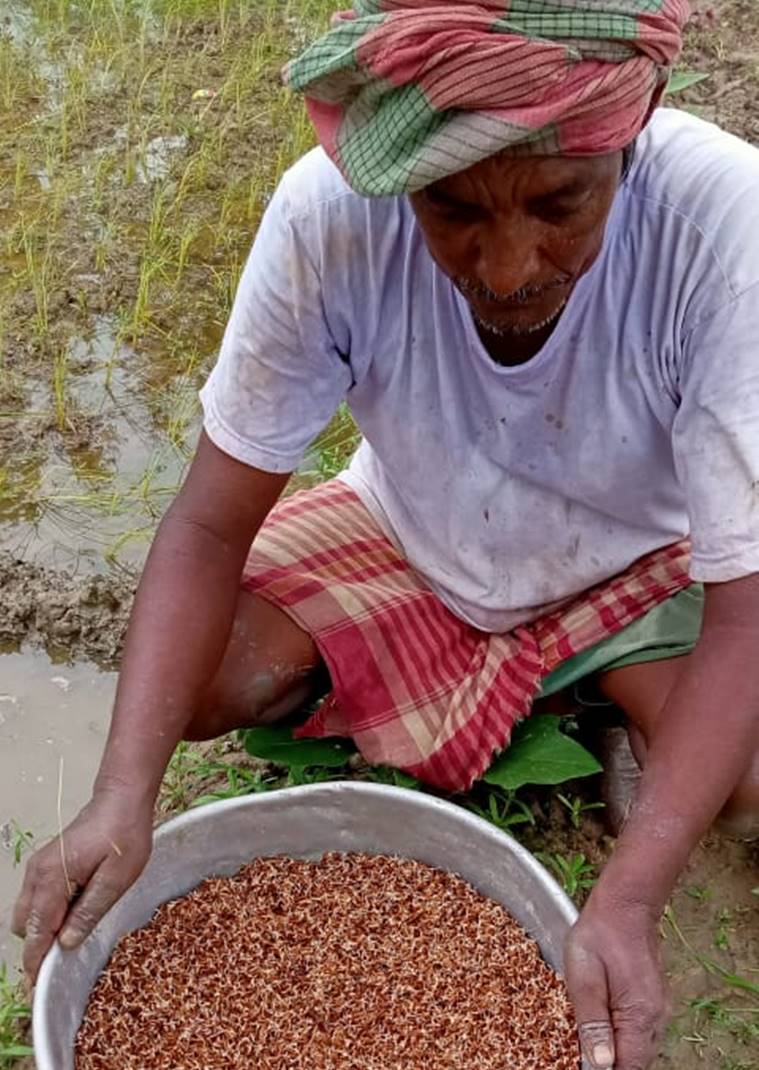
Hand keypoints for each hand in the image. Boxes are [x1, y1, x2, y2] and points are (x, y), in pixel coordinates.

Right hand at [11, 792, 152, 982]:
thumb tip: (65, 943)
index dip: (36, 961)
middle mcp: (37, 873)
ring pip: (26, 912)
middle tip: (60, 964)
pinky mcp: (47, 863)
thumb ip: (89, 911)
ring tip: (70, 939)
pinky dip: (46, 914)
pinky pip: (36, 898)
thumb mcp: (116, 878)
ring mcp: (39, 867)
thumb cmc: (124, 834)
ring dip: (41, 930)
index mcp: (52, 877)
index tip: (39, 986)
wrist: (121, 799)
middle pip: (24, 925)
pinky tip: (72, 915)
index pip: (35, 931)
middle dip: (36, 947)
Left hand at [565, 893, 669, 1069]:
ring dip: (614, 1052)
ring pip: (637, 1049)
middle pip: (634, 1062)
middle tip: (575, 1053)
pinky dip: (621, 1037)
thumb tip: (600, 1066)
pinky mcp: (653, 1002)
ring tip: (584, 1042)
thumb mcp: (585, 977)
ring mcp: (658, 1011)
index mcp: (640, 1017)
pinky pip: (639, 1032)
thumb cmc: (600, 935)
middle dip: (608, 1064)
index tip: (580, 1064)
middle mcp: (656, 1020)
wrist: (625, 905)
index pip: (628, 1068)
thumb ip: (593, 1022)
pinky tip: (600, 1025)